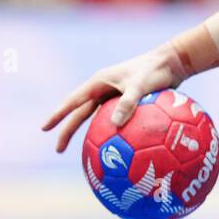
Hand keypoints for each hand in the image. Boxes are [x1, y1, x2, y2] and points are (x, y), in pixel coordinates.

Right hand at [41, 46, 186, 152]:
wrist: (174, 63)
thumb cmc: (156, 70)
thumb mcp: (141, 85)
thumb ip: (129, 103)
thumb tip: (115, 125)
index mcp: (99, 82)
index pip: (73, 101)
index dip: (58, 115)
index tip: (44, 128)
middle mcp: (104, 89)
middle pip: (81, 113)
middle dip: (68, 130)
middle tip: (58, 150)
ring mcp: (115, 96)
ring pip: (98, 119)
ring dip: (90, 135)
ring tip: (86, 155)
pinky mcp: (128, 101)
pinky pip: (117, 120)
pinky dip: (113, 134)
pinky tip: (115, 150)